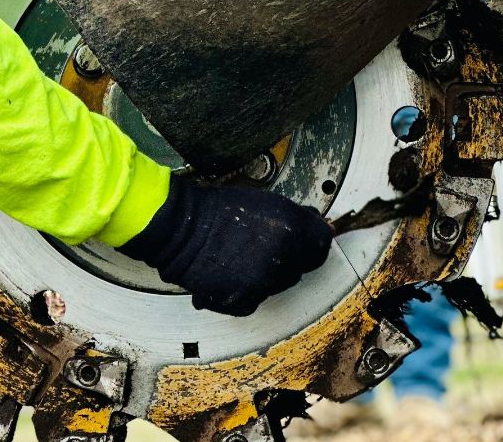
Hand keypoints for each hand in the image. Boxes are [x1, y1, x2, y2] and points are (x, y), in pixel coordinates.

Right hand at [117, 177, 331, 315]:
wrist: (180, 228)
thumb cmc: (217, 210)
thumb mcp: (264, 201)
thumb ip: (297, 217)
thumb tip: (320, 226)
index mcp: (289, 228)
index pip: (322, 243)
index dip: (312, 240)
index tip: (305, 240)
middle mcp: (280, 258)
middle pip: (301, 266)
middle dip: (289, 256)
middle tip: (262, 243)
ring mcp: (262, 283)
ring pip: (279, 284)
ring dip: (268, 274)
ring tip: (242, 255)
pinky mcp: (243, 301)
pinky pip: (257, 299)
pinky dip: (248, 289)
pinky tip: (232, 271)